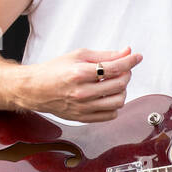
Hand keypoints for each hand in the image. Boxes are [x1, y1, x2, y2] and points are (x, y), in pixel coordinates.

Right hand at [18, 46, 142, 121]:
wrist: (34, 89)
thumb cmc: (54, 71)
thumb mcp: (78, 56)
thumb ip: (104, 55)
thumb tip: (126, 53)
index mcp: (80, 73)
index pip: (115, 68)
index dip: (130, 61)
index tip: (137, 57)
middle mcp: (82, 92)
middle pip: (119, 85)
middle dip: (126, 74)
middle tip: (122, 69)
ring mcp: (83, 107)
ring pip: (118, 102)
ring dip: (122, 91)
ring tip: (115, 83)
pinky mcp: (83, 118)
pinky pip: (110, 115)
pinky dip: (114, 105)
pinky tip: (108, 96)